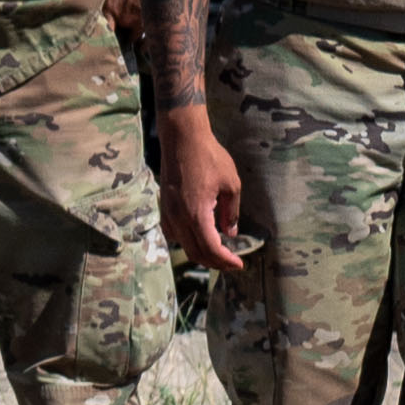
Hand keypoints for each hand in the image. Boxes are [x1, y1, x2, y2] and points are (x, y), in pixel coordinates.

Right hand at [157, 101, 245, 272]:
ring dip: (201, 254)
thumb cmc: (209, 157)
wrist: (182, 139)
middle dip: (215, 262)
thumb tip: (229, 233)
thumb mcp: (231, 184)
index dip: (226, 261)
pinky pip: (174, 235)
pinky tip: (200, 237)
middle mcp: (179, 218)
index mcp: (196, 213)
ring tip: (218, 253)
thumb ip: (231, 212)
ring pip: (184, 246)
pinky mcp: (165, 208)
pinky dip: (188, 242)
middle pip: (196, 253)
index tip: (239, 264)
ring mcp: (169, 214)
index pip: (211, 249)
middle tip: (231, 262)